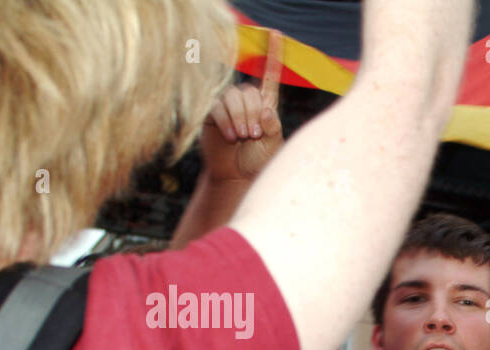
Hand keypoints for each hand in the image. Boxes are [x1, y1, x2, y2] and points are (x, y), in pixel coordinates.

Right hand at [202, 32, 283, 183]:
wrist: (237, 175)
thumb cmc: (258, 160)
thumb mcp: (273, 144)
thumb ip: (273, 126)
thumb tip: (264, 108)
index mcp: (265, 104)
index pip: (270, 76)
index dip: (273, 56)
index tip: (276, 35)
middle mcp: (246, 100)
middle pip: (249, 91)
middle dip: (252, 113)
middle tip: (252, 135)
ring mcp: (228, 105)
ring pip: (233, 97)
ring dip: (239, 117)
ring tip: (242, 137)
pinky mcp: (212, 112)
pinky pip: (217, 106)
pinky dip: (226, 121)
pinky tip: (230, 137)